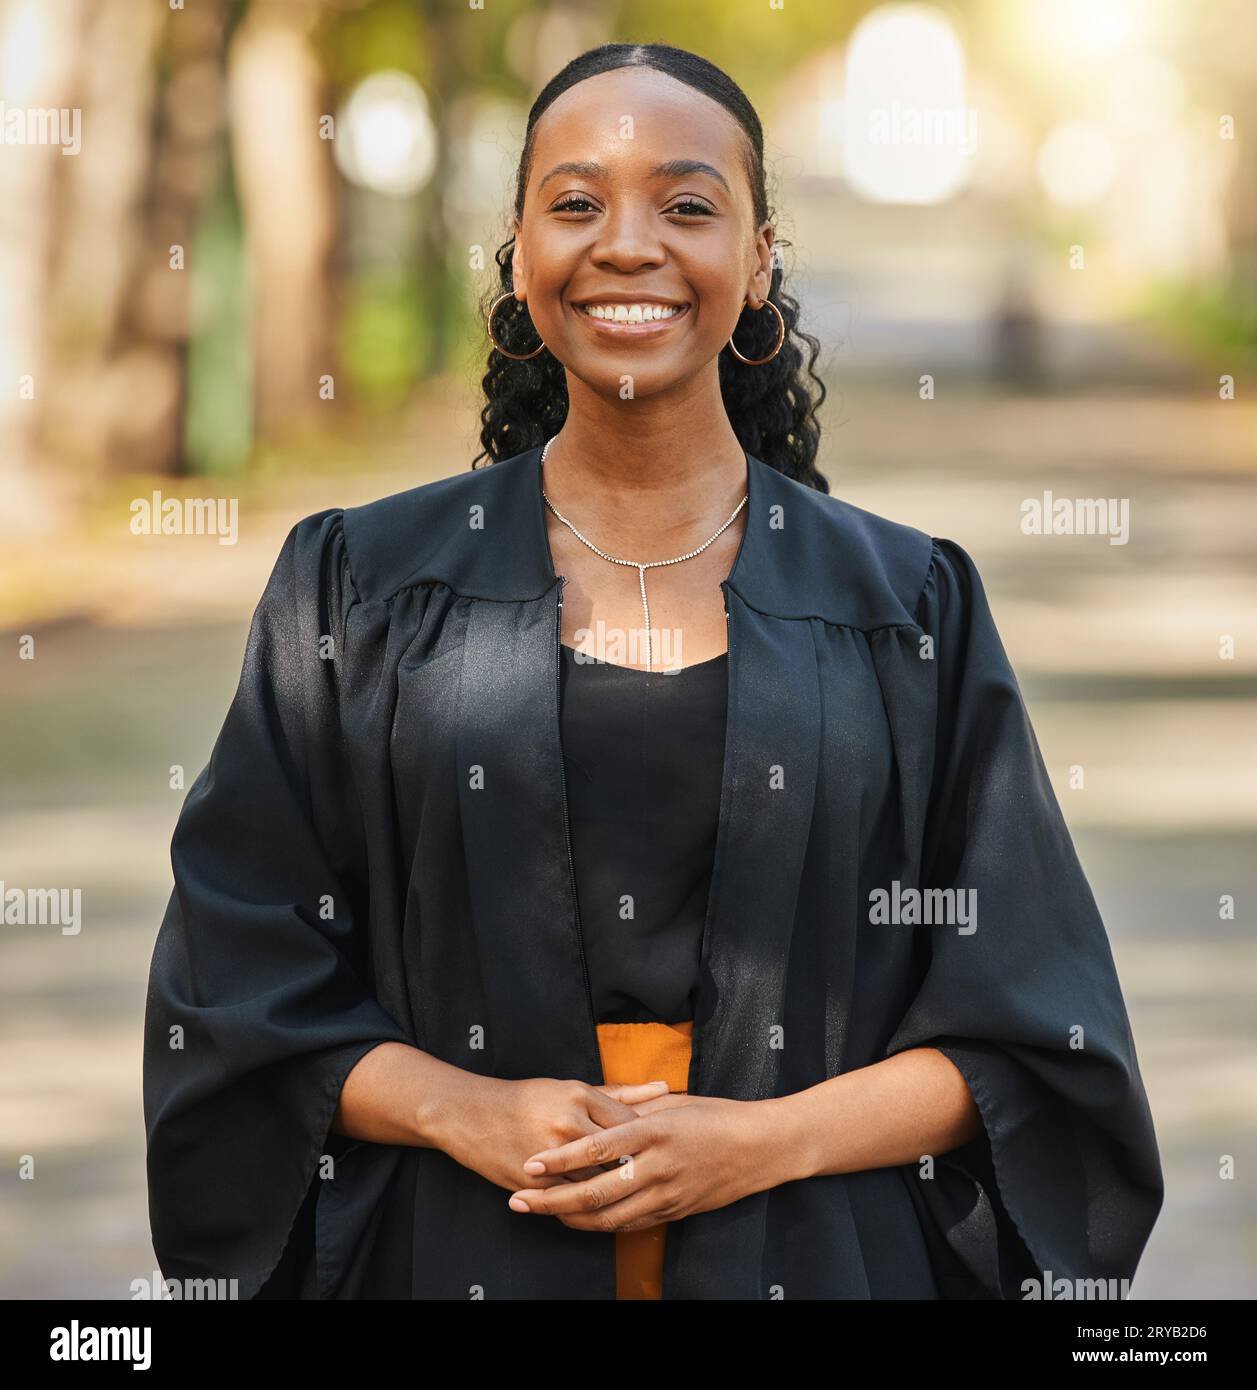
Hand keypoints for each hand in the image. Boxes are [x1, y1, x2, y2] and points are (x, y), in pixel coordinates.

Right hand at [435, 1074, 671, 1191]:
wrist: (471, 1114)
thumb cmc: (527, 1098)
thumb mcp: (572, 1087)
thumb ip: (621, 1093)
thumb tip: (664, 1087)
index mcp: (580, 1097)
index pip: (631, 1127)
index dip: (645, 1143)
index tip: (651, 1151)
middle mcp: (567, 1123)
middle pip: (618, 1158)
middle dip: (633, 1170)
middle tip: (644, 1177)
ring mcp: (550, 1154)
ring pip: (597, 1184)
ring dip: (611, 1192)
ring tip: (623, 1193)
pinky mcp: (533, 1181)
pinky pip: (569, 1200)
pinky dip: (584, 1204)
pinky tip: (593, 1203)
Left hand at [505, 1093, 772, 1230]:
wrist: (761, 1148)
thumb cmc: (716, 1116)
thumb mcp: (672, 1103)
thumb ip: (632, 1109)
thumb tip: (593, 1110)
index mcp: (654, 1131)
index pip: (597, 1149)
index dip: (560, 1160)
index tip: (529, 1163)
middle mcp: (658, 1166)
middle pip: (594, 1192)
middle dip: (550, 1199)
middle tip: (518, 1199)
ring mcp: (667, 1194)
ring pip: (608, 1217)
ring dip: (569, 1218)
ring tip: (539, 1212)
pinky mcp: (675, 1212)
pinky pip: (630, 1224)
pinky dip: (599, 1224)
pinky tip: (577, 1219)